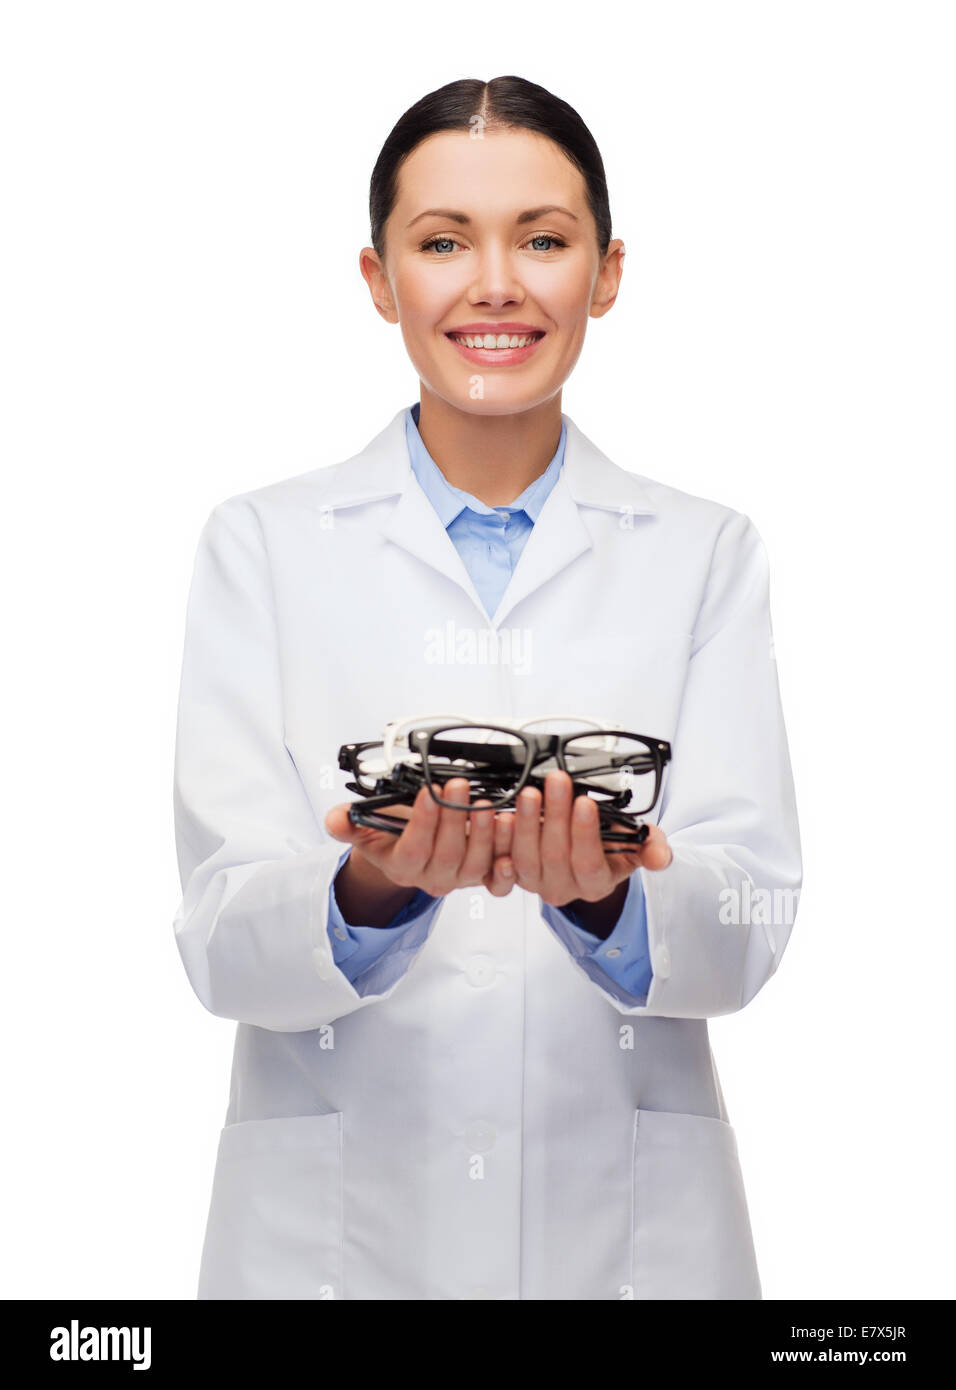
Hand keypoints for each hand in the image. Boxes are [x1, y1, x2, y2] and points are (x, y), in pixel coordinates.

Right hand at [324, 778, 517, 898]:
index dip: (423, 822)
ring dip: (485, 835)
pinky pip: (497, 881)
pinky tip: (512, 842)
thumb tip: (337, 819)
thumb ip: (348, 822)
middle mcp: (432, 877)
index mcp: (402, 866)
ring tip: (490, 806)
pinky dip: (507, 866)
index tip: (428, 793)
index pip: (414, 848)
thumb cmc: (391, 833)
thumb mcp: (364, 826)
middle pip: (448, 854)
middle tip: (461, 786)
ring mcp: (460, 878)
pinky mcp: (484, 877)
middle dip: (455, 818)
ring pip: (476, 864)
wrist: (409, 848)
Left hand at [501, 769, 672, 908]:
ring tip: (529, 793)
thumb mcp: (635, 843)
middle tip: (556, 783)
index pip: (589, 863)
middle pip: (555, 856)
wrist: (583, 852)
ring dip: (526, 823)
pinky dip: (499, 840)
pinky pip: (500, 862)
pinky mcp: (510, 874)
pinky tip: (501, 818)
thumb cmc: (607, 844)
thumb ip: (649, 846)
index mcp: (595, 884)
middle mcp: (563, 888)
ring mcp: (534, 883)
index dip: (586, 833)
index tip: (585, 802)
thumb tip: (661, 857)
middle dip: (555, 815)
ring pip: (525, 858)